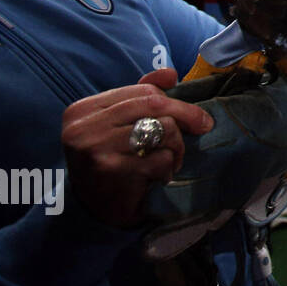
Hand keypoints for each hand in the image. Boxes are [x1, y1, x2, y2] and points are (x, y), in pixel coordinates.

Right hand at [61, 68, 213, 228]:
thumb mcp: (120, 126)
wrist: (95, 212)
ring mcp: (96, 148)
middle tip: (203, 127)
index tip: (195, 114)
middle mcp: (83, 127)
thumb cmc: (111, 163)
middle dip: (186, 116)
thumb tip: (170, 73)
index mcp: (83, 110)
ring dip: (176, 147)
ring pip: (161, 130)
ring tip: (169, 161)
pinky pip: (160, 158)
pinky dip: (167, 168)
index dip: (174, 100)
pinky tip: (158, 178)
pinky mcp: (112, 170)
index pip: (141, 91)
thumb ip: (140, 97)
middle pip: (154, 106)